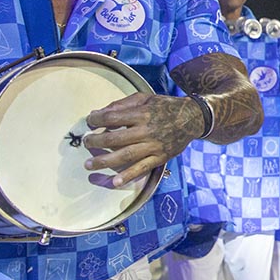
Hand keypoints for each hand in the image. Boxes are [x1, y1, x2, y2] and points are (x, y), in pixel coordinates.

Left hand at [84, 93, 201, 187]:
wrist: (193, 118)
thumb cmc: (165, 106)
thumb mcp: (146, 98)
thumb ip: (122, 104)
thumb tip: (98, 113)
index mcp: (142, 113)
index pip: (112, 117)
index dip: (96, 121)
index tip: (89, 122)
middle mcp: (146, 130)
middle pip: (114, 139)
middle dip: (95, 142)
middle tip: (86, 143)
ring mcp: (153, 146)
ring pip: (125, 155)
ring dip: (104, 161)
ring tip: (89, 164)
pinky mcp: (160, 157)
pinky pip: (142, 168)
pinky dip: (129, 175)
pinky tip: (115, 181)